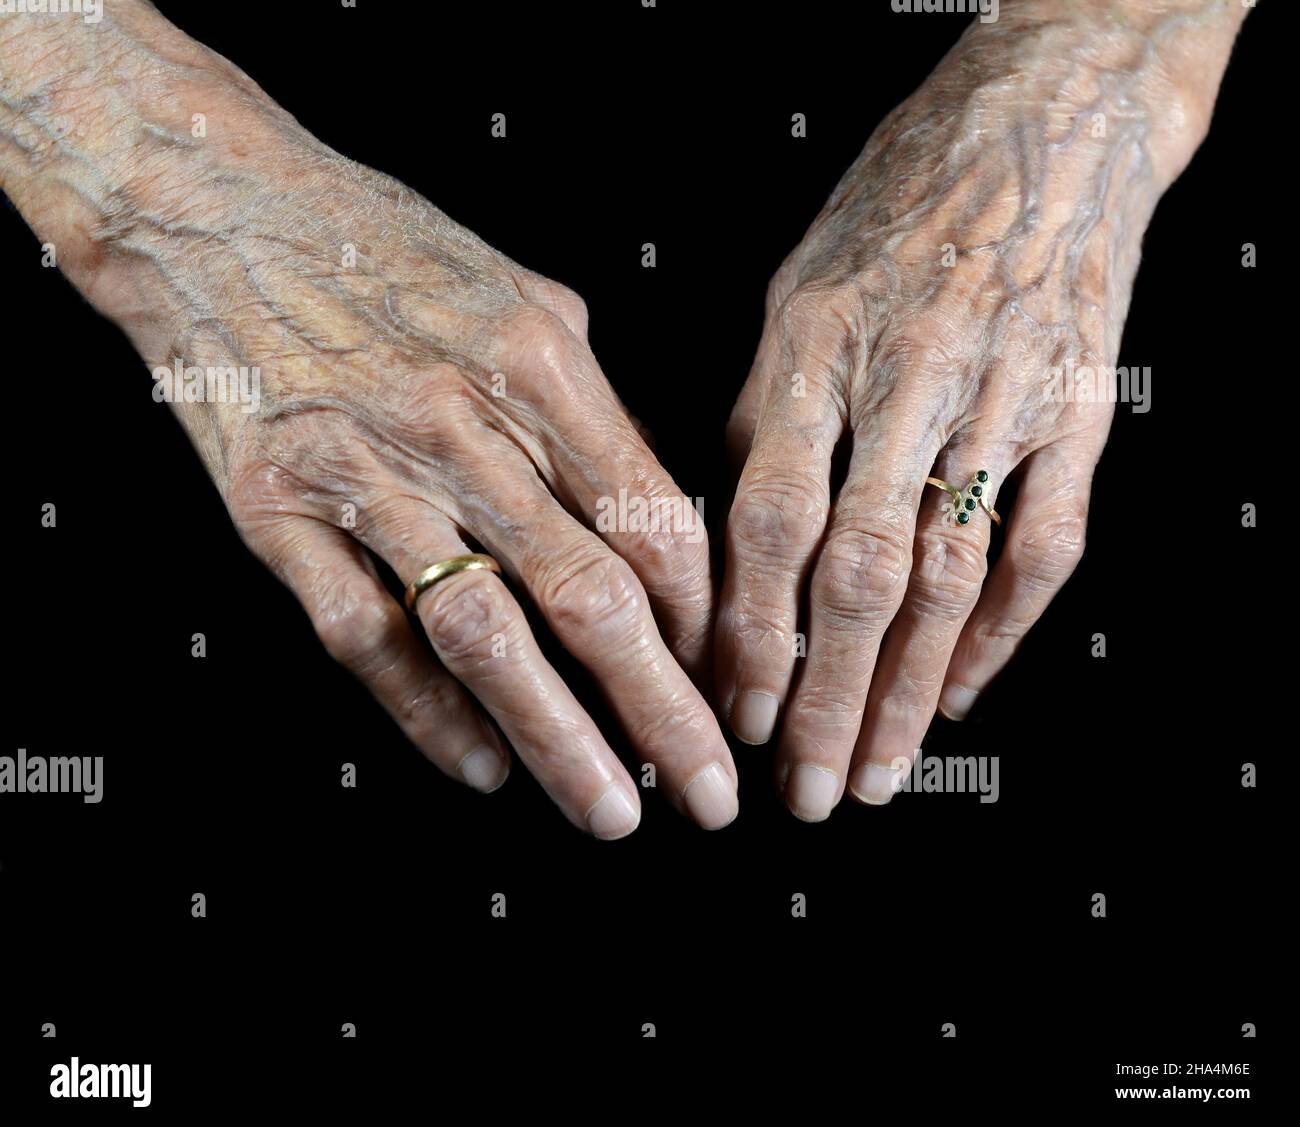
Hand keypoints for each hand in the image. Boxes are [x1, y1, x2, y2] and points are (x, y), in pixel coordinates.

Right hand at [1, 3, 737, 835]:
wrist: (218, 215)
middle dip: (662, 712)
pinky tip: (482, 764)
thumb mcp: (523, 300)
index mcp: (538, 364)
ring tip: (608, 808)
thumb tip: (654, 525)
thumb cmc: (386, 254)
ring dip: (557, 737)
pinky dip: (427, 715)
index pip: (653, 522)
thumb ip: (591, 412)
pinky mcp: (273, 513)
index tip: (724, 682)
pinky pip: (366, 638)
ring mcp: (362, 472)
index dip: (703, 623)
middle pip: (588, 596)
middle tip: (705, 793)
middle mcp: (459, 422)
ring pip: (483, 634)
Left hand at [717, 0, 1242, 816]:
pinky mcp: (1078, 411)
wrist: (1044, 122)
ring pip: (951, 579)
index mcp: (812, 347)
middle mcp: (906, 380)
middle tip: (806, 786)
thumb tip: (734, 537)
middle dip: (829, 698)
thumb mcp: (795, 290)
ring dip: (912, 691)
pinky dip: (1005, 632)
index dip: (748, 631)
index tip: (731, 709)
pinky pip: (1045, 544)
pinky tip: (967, 690)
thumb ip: (762, 417)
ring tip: (881, 769)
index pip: (767, 522)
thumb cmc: (903, 199)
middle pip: (860, 574)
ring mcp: (1002, 399)